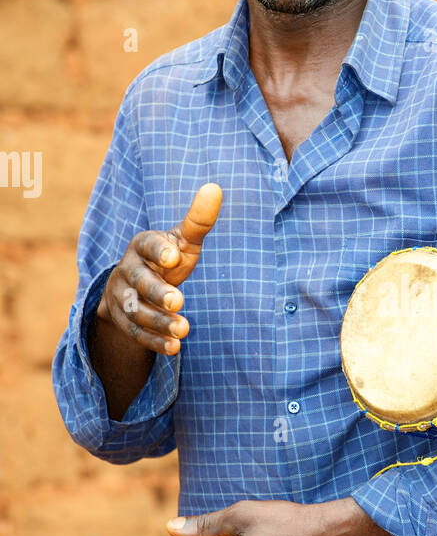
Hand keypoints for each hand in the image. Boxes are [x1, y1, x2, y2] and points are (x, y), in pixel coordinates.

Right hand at [95, 183, 222, 355]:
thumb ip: (198, 220)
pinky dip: (155, 342)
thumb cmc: (168, 259)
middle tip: (178, 301)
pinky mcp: (124, 322)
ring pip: (136, 311)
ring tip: (184, 329)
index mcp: (142, 245)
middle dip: (157, 292)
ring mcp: (122, 298)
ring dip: (159, 322)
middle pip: (138, 281)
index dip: (158, 250)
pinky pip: (137, 334)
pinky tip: (175, 347)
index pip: (146, 245)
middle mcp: (127, 271)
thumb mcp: (182, 241)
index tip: (174, 256)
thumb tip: (215, 188)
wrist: (136, 289)